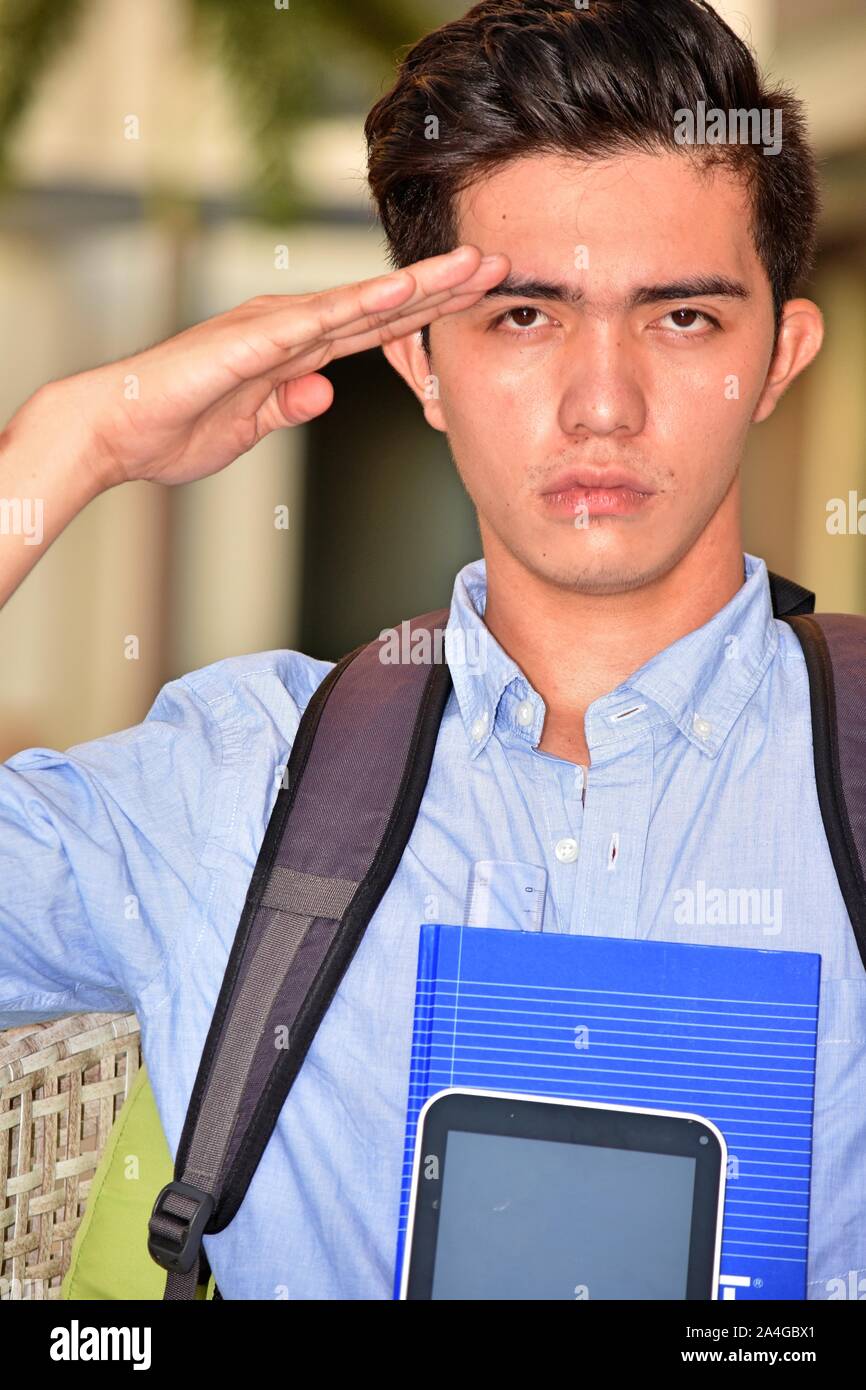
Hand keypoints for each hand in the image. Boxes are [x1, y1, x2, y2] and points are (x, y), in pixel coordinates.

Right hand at [56, 244, 508, 490]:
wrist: (116, 430)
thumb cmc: (175, 428)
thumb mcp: (252, 425)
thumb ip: (289, 403)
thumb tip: (324, 392)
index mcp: (296, 348)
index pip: (378, 328)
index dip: (433, 311)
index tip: (482, 299)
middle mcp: (291, 326)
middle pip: (383, 305)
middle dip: (444, 286)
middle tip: (503, 263)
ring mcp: (271, 329)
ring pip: (359, 303)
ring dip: (418, 285)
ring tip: (473, 266)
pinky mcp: (249, 343)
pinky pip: (315, 324)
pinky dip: (358, 308)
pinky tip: (400, 294)